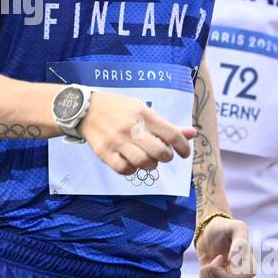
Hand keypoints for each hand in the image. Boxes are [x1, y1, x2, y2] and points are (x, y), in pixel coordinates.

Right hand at [80, 91, 194, 175]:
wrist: (85, 108)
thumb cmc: (119, 108)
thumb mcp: (143, 110)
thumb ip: (166, 125)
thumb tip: (192, 133)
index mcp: (144, 114)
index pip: (172, 134)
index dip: (183, 147)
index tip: (184, 153)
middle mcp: (131, 128)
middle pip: (160, 152)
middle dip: (167, 157)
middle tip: (163, 154)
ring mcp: (117, 141)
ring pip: (143, 163)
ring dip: (151, 164)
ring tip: (148, 159)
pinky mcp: (104, 153)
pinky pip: (124, 169)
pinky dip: (132, 169)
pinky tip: (132, 163)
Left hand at [196, 217, 253, 277]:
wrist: (209, 233)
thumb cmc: (224, 228)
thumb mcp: (236, 227)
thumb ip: (241, 242)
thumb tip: (236, 263)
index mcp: (250, 266)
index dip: (226, 270)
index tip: (220, 257)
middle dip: (212, 271)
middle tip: (212, 259)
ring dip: (205, 275)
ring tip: (208, 263)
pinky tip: (204, 270)